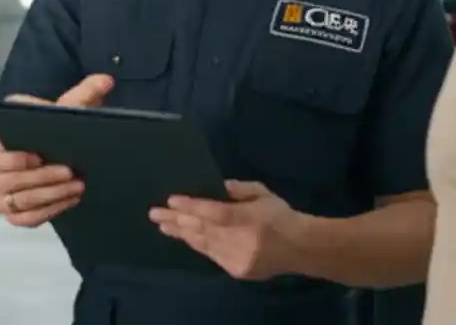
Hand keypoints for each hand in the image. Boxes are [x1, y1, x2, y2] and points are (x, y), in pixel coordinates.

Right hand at [0, 74, 113, 226]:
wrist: (43, 154)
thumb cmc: (44, 133)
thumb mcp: (60, 112)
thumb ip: (80, 95)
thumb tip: (105, 80)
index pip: (0, 155)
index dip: (18, 159)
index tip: (39, 156)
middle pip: (14, 181)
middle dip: (43, 178)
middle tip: (70, 172)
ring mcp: (1, 195)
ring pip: (23, 201)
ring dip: (52, 194)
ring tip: (77, 186)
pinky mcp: (13, 214)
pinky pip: (28, 218)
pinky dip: (51, 210)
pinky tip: (70, 199)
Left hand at [149, 180, 303, 280]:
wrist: (300, 248)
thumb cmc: (280, 215)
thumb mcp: (262, 193)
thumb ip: (239, 189)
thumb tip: (216, 186)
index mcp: (248, 218)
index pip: (213, 212)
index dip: (191, 206)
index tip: (171, 200)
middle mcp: (240, 240)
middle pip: (201, 229)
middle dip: (176, 220)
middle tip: (155, 213)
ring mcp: (237, 258)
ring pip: (202, 244)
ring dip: (181, 233)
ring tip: (163, 226)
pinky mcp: (236, 270)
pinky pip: (211, 255)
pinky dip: (197, 245)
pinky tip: (185, 237)